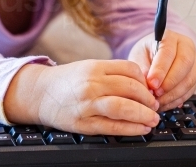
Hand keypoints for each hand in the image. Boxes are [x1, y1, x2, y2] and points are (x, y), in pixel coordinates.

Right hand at [4, 60, 159, 134]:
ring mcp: (87, 104)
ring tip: (153, 119)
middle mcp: (91, 84)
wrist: (40, 93)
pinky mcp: (83, 123)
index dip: (145, 80)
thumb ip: (112, 73)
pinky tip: (141, 129)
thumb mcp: (88, 68)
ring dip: (143, 114)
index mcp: (95, 67)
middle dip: (148, 98)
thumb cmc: (67, 81)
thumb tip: (142, 84)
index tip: (151, 89)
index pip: (129, 70)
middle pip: (129, 88)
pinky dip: (130, 128)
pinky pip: (112, 126)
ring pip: (122, 107)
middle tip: (155, 105)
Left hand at [128, 29, 195, 110]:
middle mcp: (186, 47)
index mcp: (170, 37)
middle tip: (156, 94)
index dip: (161, 69)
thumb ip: (142, 69)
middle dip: (170, 83)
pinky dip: (176, 100)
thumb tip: (147, 85)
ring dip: (173, 94)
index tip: (152, 83)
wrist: (155, 56)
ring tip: (158, 102)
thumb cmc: (146, 54)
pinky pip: (190, 91)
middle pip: (184, 64)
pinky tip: (164, 104)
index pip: (168, 52)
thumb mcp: (139, 56)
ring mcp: (194, 62)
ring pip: (189, 79)